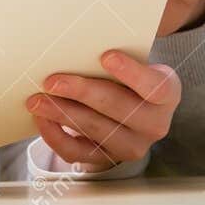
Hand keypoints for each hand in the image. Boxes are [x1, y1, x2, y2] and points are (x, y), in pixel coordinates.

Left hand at [27, 50, 180, 168]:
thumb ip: (118, 58)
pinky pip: (78, 152)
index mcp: (168, 94)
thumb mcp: (137, 66)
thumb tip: (79, 44)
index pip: (154, 86)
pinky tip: (42, 120)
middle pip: (117, 108)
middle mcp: (154, 124)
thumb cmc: (129, 79)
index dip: (131, 72)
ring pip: (94, 129)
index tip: (106, 56)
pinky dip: (56, 137)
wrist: (133, 111)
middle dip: (82, 93)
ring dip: (62, 113)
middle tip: (52, 81)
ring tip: (37, 100)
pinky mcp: (107, 160)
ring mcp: (132, 146)